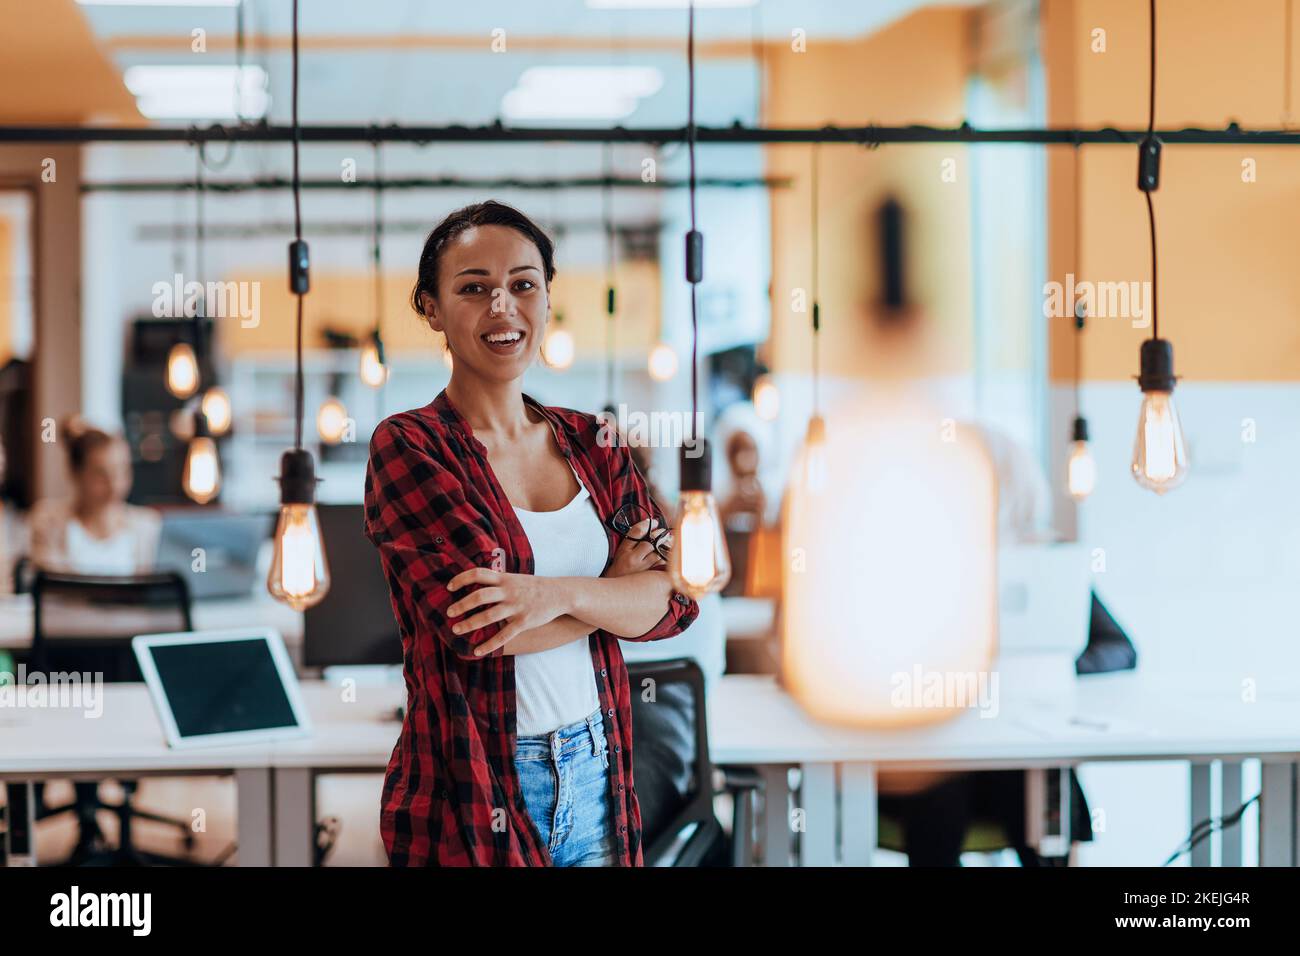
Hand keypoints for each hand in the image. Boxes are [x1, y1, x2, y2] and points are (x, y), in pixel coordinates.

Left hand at [446, 569, 569, 655]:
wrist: (560, 593)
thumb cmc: (533, 587)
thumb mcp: (515, 578)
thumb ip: (497, 581)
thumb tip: (475, 585)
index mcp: (505, 579)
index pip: (478, 574)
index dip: (461, 579)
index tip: (449, 587)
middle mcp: (509, 591)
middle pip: (480, 596)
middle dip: (461, 605)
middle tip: (449, 613)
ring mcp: (516, 607)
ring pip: (488, 616)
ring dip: (470, 624)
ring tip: (457, 630)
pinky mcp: (524, 622)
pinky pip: (503, 635)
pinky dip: (489, 644)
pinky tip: (477, 651)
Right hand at [606, 518, 669, 577]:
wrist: (617, 588)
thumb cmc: (619, 568)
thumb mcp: (621, 551)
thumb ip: (632, 539)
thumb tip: (646, 528)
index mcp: (624, 550)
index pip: (636, 532)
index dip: (647, 524)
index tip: (653, 522)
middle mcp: (633, 559)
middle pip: (650, 542)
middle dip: (659, 534)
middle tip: (663, 531)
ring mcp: (643, 568)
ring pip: (659, 553)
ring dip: (666, 544)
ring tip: (669, 540)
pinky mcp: (650, 576)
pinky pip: (662, 564)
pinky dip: (666, 557)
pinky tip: (668, 553)